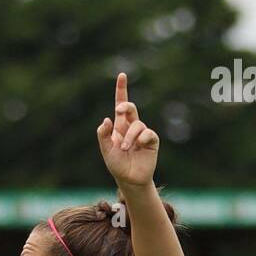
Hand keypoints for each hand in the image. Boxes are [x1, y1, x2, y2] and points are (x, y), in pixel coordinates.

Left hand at [97, 71, 158, 188]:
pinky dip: (142, 139)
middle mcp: (131, 126)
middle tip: (119, 110)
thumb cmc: (117, 165)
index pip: (120, 104)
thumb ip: (103, 135)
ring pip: (137, 124)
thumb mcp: (106, 150)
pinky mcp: (151, 140)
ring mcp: (142, 133)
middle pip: (130, 108)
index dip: (121, 90)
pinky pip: (148, 133)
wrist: (129, 179)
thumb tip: (106, 119)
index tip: (122, 76)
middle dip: (125, 106)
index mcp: (119, 126)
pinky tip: (139, 146)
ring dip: (129, 136)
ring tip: (124, 149)